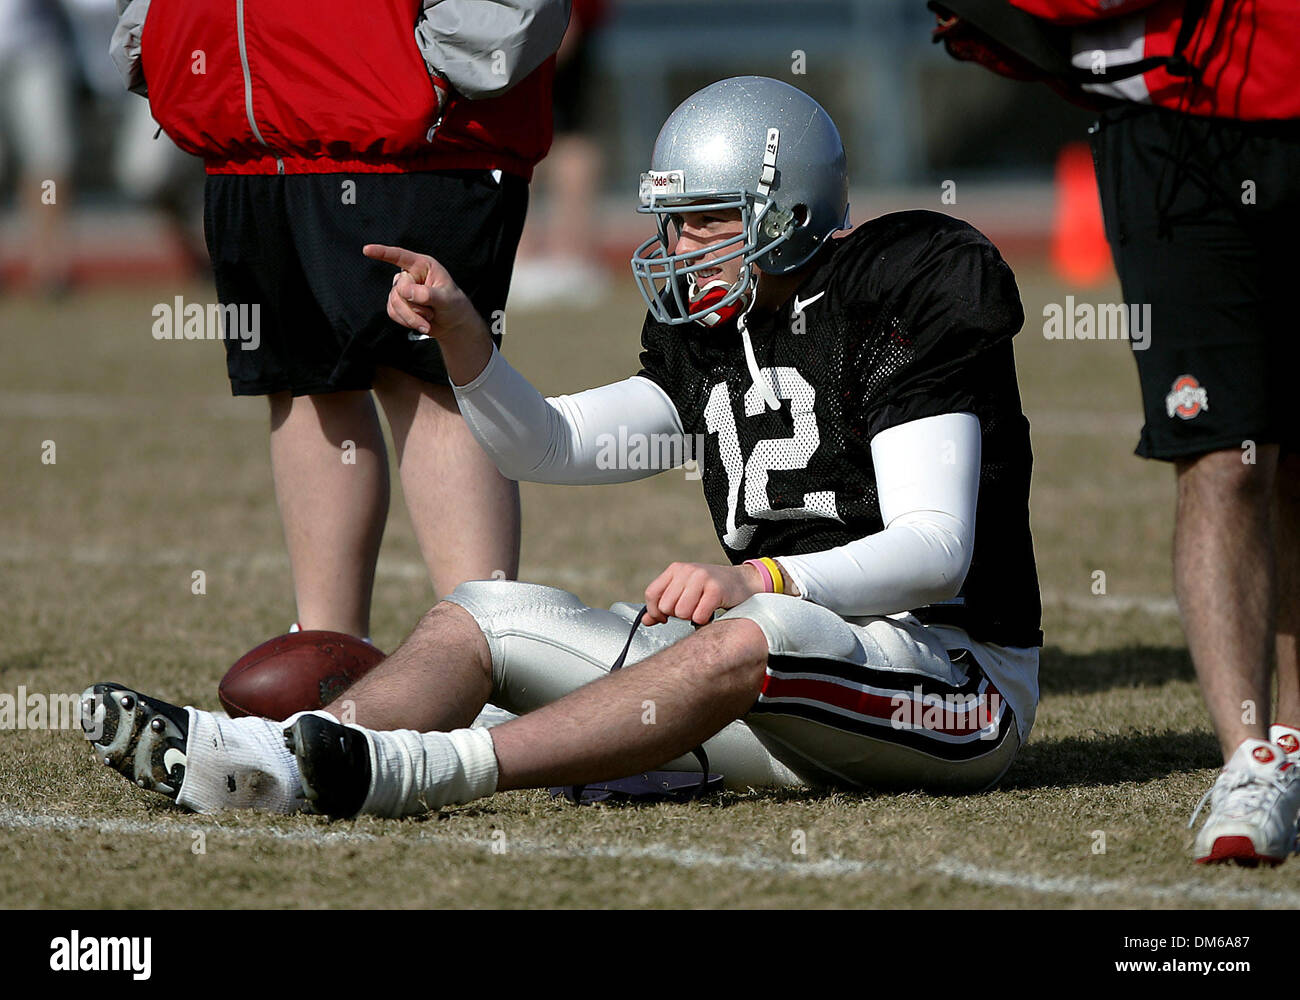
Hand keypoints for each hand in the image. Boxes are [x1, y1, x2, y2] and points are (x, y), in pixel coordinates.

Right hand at [363, 243, 482, 342]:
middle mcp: (410, 275)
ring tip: (428, 320)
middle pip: (399, 289)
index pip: (400, 256)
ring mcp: (401, 289)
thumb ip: (427, 294)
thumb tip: (405, 291)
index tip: (367, 250)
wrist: (452, 324)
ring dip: (412, 317)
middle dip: (414, 307)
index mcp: (423, 265)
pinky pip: (392, 312)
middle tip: (431, 315)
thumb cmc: (454, 305)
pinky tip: (420, 322)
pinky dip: (406, 321)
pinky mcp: (397, 303)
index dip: (383, 253)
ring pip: (394, 303)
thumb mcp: (446, 299)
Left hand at [643, 562, 765, 625]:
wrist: (744, 581)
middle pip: (666, 606)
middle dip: (677, 615)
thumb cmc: (712, 588)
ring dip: (692, 617)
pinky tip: (710, 612)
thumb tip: (646, 620)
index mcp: (675, 569)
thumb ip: (664, 604)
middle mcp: (687, 570)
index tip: (664, 617)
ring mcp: (702, 578)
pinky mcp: (716, 589)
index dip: (655, 611)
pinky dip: (704, 620)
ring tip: (701, 609)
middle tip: (691, 609)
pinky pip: (698, 616)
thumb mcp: (685, 591)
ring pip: (681, 612)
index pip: (651, 594)